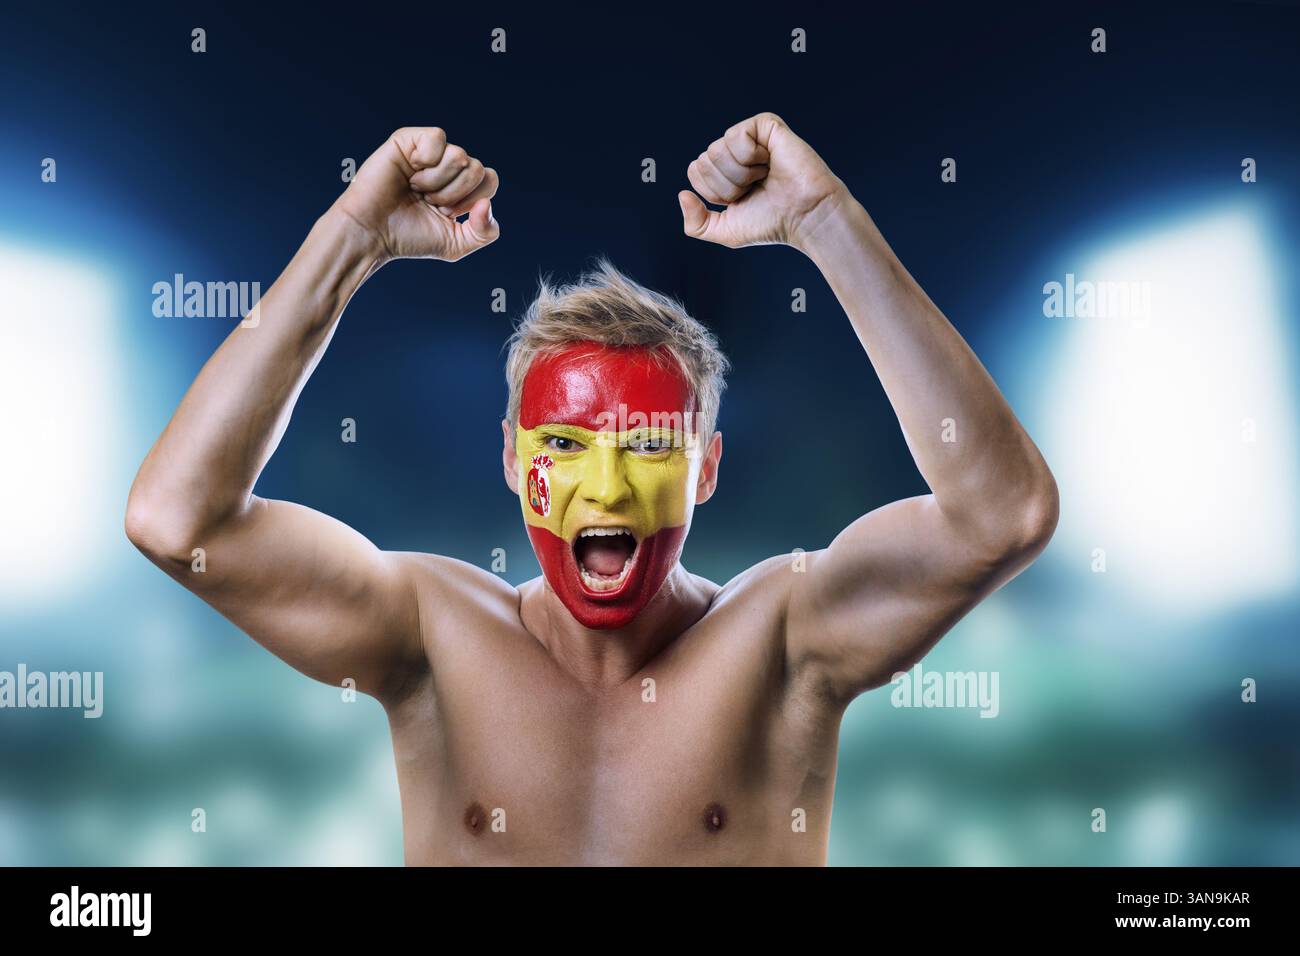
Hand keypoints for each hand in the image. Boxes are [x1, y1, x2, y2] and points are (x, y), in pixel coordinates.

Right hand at [334, 127, 499, 261]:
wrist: (372, 233)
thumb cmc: (409, 237)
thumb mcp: (456, 244)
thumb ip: (485, 232)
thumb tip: (486, 203)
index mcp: (461, 186)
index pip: (490, 180)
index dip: (470, 201)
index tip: (446, 213)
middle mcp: (448, 166)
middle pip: (477, 169)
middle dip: (454, 194)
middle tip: (428, 202)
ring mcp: (430, 152)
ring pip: (460, 156)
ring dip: (437, 182)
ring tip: (416, 189)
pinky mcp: (409, 140)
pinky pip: (438, 137)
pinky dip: (426, 161)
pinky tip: (410, 171)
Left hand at [679, 112, 847, 250]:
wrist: (804, 216)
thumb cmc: (771, 223)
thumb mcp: (725, 231)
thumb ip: (696, 223)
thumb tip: (681, 195)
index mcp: (725, 171)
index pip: (695, 171)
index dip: (714, 192)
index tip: (741, 199)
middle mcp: (735, 151)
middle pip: (703, 160)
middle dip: (727, 185)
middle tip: (756, 188)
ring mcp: (750, 136)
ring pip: (717, 149)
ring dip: (740, 173)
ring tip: (765, 176)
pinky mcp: (765, 125)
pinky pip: (736, 136)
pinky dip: (751, 157)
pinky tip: (771, 161)